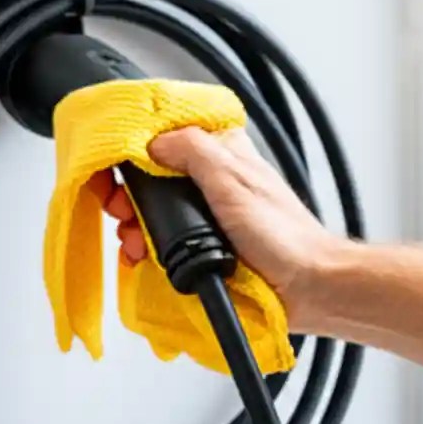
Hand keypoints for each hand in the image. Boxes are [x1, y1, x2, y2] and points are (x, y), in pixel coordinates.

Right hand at [88, 126, 344, 331]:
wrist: (306, 287)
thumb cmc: (283, 236)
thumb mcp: (231, 180)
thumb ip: (192, 151)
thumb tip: (152, 141)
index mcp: (222, 152)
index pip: (168, 136)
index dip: (137, 148)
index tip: (116, 167)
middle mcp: (213, 181)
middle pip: (153, 176)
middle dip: (130, 194)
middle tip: (121, 209)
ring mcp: (207, 216)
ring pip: (155, 211)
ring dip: (135, 225)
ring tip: (133, 239)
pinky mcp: (205, 247)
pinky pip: (165, 242)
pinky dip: (147, 248)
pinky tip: (141, 256)